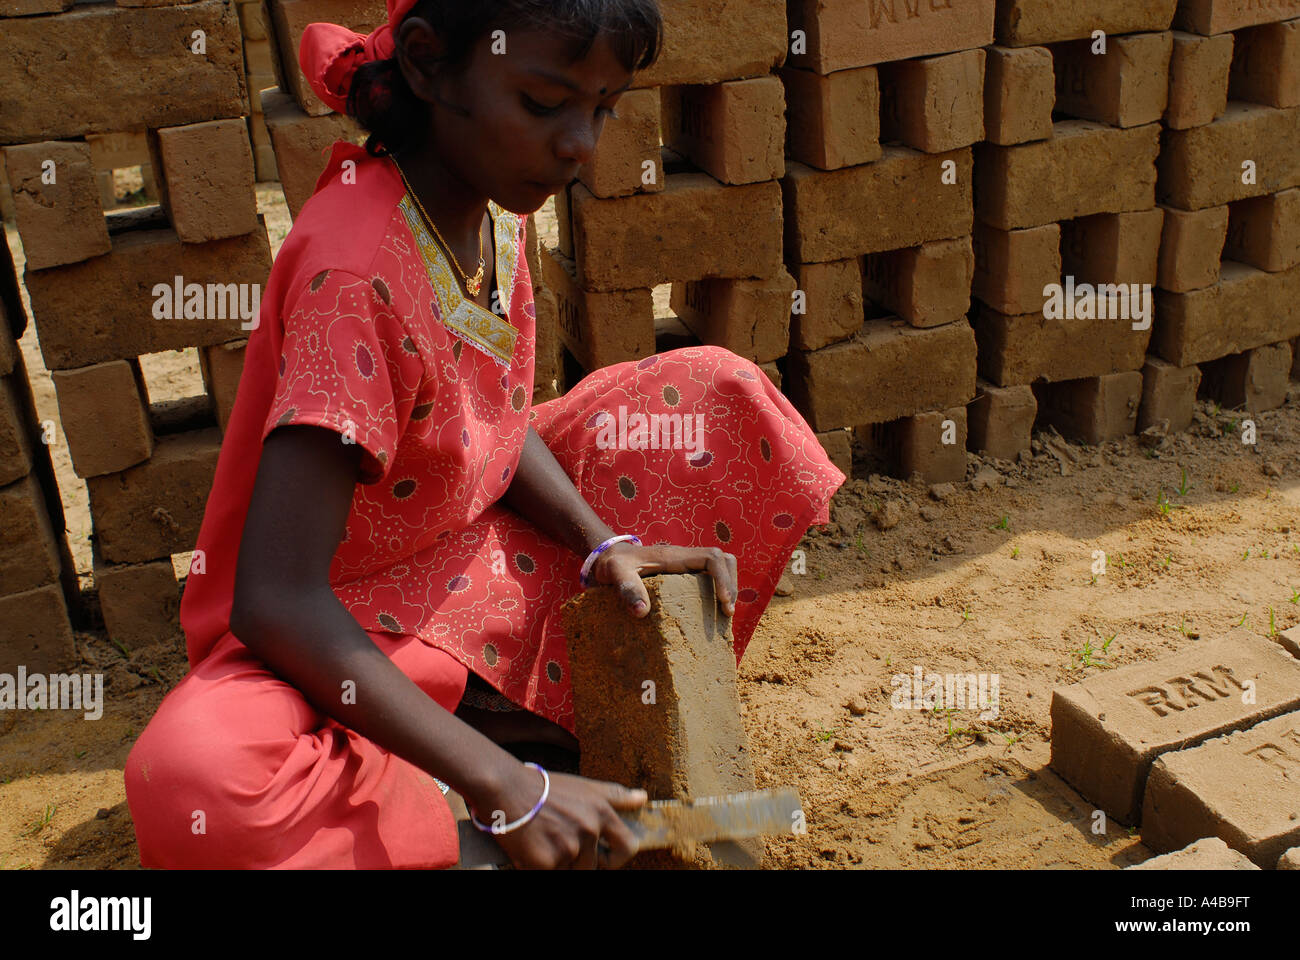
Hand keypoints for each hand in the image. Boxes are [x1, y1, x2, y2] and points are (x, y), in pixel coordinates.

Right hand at [479, 764, 647, 869]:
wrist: (506, 789)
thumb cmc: (543, 787)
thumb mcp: (584, 786)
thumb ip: (615, 796)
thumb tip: (643, 798)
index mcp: (601, 812)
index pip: (628, 846)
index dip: (618, 857)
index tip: (605, 858)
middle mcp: (589, 831)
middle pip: (593, 865)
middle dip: (578, 860)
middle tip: (559, 842)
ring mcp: (569, 848)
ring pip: (570, 871)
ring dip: (558, 863)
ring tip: (543, 841)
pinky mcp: (547, 863)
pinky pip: (550, 874)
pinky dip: (539, 867)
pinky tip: (530, 848)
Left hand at [589, 542, 738, 618]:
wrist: (607, 557)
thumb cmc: (612, 564)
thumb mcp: (615, 574)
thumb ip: (626, 589)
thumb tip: (642, 613)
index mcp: (674, 556)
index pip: (711, 558)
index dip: (723, 578)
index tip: (724, 602)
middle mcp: (684, 558)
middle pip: (724, 561)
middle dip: (731, 585)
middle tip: (727, 613)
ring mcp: (686, 566)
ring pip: (721, 568)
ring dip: (727, 588)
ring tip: (724, 615)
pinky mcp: (683, 576)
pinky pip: (709, 579)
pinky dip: (717, 593)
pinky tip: (711, 615)